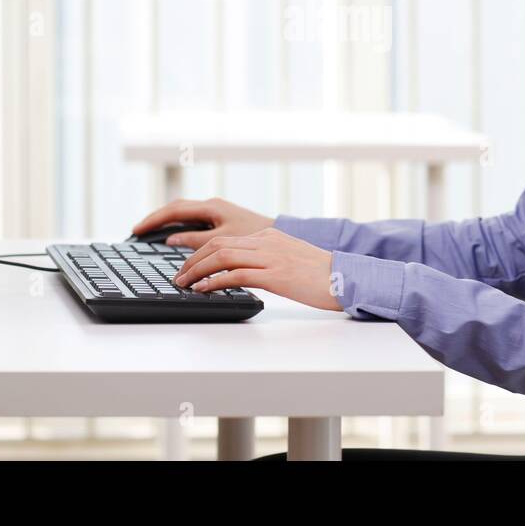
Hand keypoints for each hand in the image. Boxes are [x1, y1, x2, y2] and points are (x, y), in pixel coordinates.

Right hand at [132, 196, 271, 247]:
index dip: (153, 220)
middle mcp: (213, 206)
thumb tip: (171, 239)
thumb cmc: (256, 237)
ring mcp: (217, 212)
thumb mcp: (223, 241)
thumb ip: (196, 240)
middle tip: (137, 231)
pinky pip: (192, 219)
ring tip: (149, 233)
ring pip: (184, 213)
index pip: (174, 210)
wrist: (282, 234)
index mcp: (212, 207)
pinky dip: (178, 225)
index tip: (137, 231)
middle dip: (155, 219)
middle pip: (176, 209)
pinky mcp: (222, 219)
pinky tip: (173, 236)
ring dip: (166, 221)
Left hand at [172, 227, 342, 312]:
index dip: (200, 252)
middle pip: (218, 244)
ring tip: (184, 284)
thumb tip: (241, 272)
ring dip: (197, 271)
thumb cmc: (321, 275)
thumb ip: (266, 260)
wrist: (345, 278)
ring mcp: (271, 257)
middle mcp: (266, 242)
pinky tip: (204, 289)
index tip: (188, 266)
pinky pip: (237, 274)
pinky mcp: (276, 275)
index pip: (225, 239)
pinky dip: (215, 281)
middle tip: (179, 277)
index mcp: (269, 236)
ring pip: (222, 256)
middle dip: (192, 260)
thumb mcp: (289, 259)